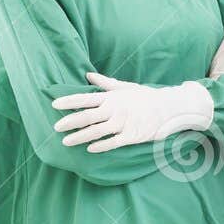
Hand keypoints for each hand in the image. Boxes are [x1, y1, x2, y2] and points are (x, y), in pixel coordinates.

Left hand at [53, 73, 213, 152]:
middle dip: (70, 122)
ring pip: (96, 131)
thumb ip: (105, 83)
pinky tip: (90, 149)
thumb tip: (88, 75)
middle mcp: (115, 109)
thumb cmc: (146, 97)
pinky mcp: (132, 136)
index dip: (69, 101)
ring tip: (66, 142)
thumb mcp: (126, 87)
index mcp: (112, 97)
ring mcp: (123, 123)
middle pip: (87, 116)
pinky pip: (113, 142)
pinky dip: (101, 146)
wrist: (169, 109)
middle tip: (56, 128)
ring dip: (80, 137)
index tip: (54, 104)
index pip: (85, 98)